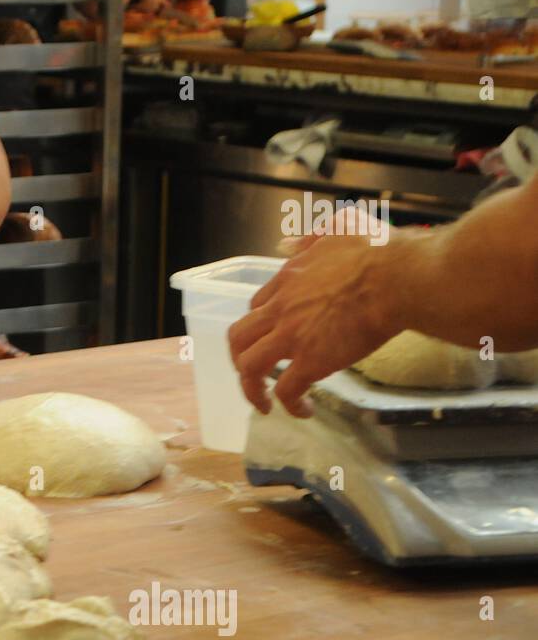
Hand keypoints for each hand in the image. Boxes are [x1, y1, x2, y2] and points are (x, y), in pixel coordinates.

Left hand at [228, 234, 407, 417]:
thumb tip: (287, 244)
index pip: (257, 307)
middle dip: (239, 358)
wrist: (400, 277)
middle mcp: (281, 309)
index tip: (273, 336)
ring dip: (251, 389)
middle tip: (253, 374)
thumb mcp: (337, 228)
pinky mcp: (312, 361)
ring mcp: (293, 336)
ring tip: (264, 404)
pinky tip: (303, 411)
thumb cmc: (381, 251)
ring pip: (248, 367)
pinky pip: (286, 390)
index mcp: (287, 280)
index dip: (261, 324)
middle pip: (239, 338)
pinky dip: (289, 405)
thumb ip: (310, 238)